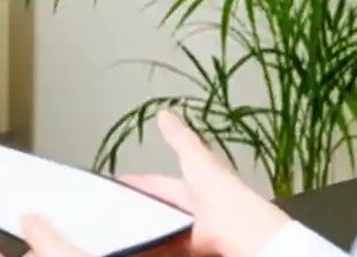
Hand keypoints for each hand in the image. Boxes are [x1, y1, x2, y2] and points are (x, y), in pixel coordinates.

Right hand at [20, 111, 289, 256]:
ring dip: (144, 234)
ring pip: (162, 234)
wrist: (245, 234)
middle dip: (139, 213)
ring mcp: (196, 235)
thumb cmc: (225, 195)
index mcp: (197, 187)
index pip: (160, 185)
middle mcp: (196, 212)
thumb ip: (181, 139)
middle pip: (160, 213)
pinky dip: (152, 247)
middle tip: (111, 215)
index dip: (139, 185)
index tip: (116, 186)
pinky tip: (137, 247)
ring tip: (120, 235)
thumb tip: (165, 112)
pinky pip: (166, 249)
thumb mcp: (197, 160)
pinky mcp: (195, 252)